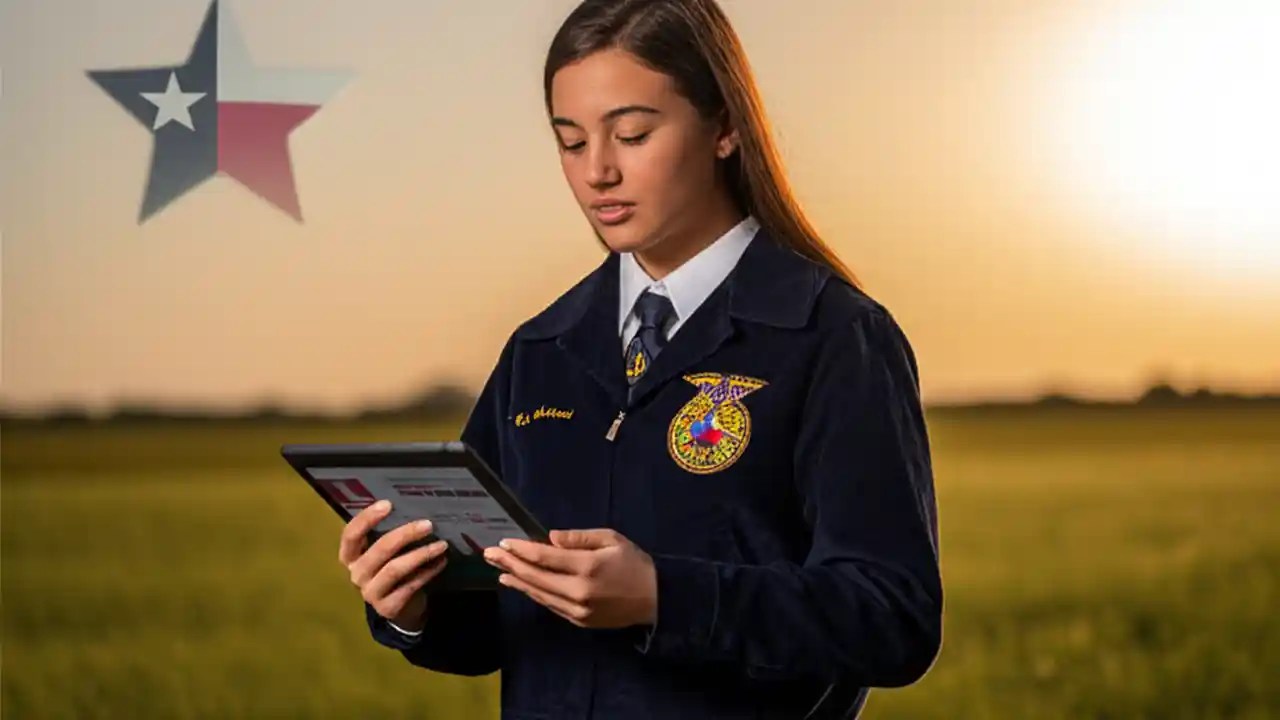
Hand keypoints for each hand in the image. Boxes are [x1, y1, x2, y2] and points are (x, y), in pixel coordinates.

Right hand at [339, 500, 450, 632]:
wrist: (401, 609)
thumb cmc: (392, 570)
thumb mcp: (387, 554)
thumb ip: (391, 536)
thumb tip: (417, 510)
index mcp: (351, 557)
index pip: (350, 535)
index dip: (366, 519)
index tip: (388, 504)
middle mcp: (357, 575)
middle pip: (379, 550)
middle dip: (404, 535)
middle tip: (428, 525)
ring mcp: (371, 593)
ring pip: (395, 569)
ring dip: (421, 554)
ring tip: (442, 545)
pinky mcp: (388, 608)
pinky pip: (410, 585)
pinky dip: (428, 572)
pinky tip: (441, 562)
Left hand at [483, 528, 656, 629]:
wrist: (656, 600)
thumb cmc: (635, 563)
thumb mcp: (612, 539)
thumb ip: (579, 538)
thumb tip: (549, 538)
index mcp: (588, 567)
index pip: (545, 557)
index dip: (522, 550)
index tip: (504, 542)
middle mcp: (578, 591)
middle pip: (536, 577)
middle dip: (510, 564)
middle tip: (490, 554)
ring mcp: (577, 610)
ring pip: (539, 594)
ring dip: (517, 582)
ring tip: (500, 571)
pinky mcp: (579, 621)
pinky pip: (550, 605)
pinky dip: (534, 594)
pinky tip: (523, 586)